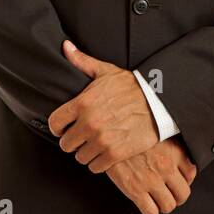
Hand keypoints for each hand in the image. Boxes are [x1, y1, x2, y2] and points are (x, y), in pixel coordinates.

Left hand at [48, 40, 158, 173]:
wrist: (159, 102)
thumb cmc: (132, 86)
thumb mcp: (105, 71)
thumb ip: (82, 61)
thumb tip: (65, 46)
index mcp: (82, 103)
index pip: (54, 124)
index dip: (58, 127)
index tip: (65, 128)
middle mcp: (89, 123)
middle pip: (66, 144)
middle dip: (73, 141)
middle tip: (83, 137)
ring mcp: (102, 140)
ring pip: (80, 157)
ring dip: (86, 153)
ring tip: (95, 145)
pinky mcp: (115, 154)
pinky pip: (96, 167)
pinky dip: (99, 163)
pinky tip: (105, 153)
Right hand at [106, 137, 196, 213]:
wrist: (108, 135)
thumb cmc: (130, 133)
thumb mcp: (155, 133)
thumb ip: (170, 146)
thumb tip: (180, 161)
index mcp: (173, 151)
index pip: (191, 174)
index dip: (185, 180)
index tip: (177, 181)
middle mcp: (165, 166)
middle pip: (183, 194)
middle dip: (177, 197)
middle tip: (170, 195)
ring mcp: (151, 180)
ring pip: (168, 206)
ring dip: (163, 205)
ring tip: (157, 200)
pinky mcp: (135, 190)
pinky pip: (151, 212)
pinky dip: (150, 212)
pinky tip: (146, 205)